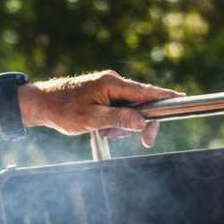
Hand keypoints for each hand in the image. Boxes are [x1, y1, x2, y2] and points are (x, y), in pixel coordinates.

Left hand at [22, 70, 182, 146]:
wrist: (41, 105)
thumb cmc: (63, 110)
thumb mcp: (91, 119)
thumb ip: (118, 119)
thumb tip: (143, 121)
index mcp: (111, 83)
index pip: (146, 91)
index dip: (165, 97)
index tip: (183, 99)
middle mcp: (113, 82)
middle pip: (142, 103)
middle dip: (140, 123)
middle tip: (145, 142)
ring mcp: (108, 88)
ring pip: (130, 109)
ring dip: (123, 125)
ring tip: (105, 132)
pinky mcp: (104, 95)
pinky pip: (119, 109)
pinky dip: (115, 122)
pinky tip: (102, 129)